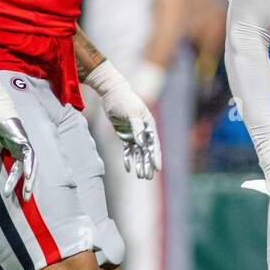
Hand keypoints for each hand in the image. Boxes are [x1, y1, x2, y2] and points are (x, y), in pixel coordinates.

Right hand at [0, 77, 37, 200]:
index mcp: (14, 151)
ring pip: (31, 165)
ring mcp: (24, 144)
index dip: (14, 181)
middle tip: (24, 200)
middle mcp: (21, 149)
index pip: (17, 169)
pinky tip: (28, 176)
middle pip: (27, 169)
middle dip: (25, 184)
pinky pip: (30, 155)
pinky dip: (30, 166)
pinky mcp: (24, 140)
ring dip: (30, 179)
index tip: (8, 193)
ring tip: (26, 192)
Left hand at [87, 62, 161, 179]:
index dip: (156, 157)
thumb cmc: (123, 100)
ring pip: (138, 152)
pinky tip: (128, 168)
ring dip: (139, 163)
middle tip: (148, 177)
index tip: (158, 168)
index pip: (154, 144)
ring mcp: (134, 133)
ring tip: (140, 176)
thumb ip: (137, 128)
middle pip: (147, 150)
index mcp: (149, 125)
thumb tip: (142, 143)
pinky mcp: (125, 134)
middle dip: (148, 164)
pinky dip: (128, 158)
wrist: (111, 92)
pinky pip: (128, 149)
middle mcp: (143, 130)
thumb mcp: (131, 113)